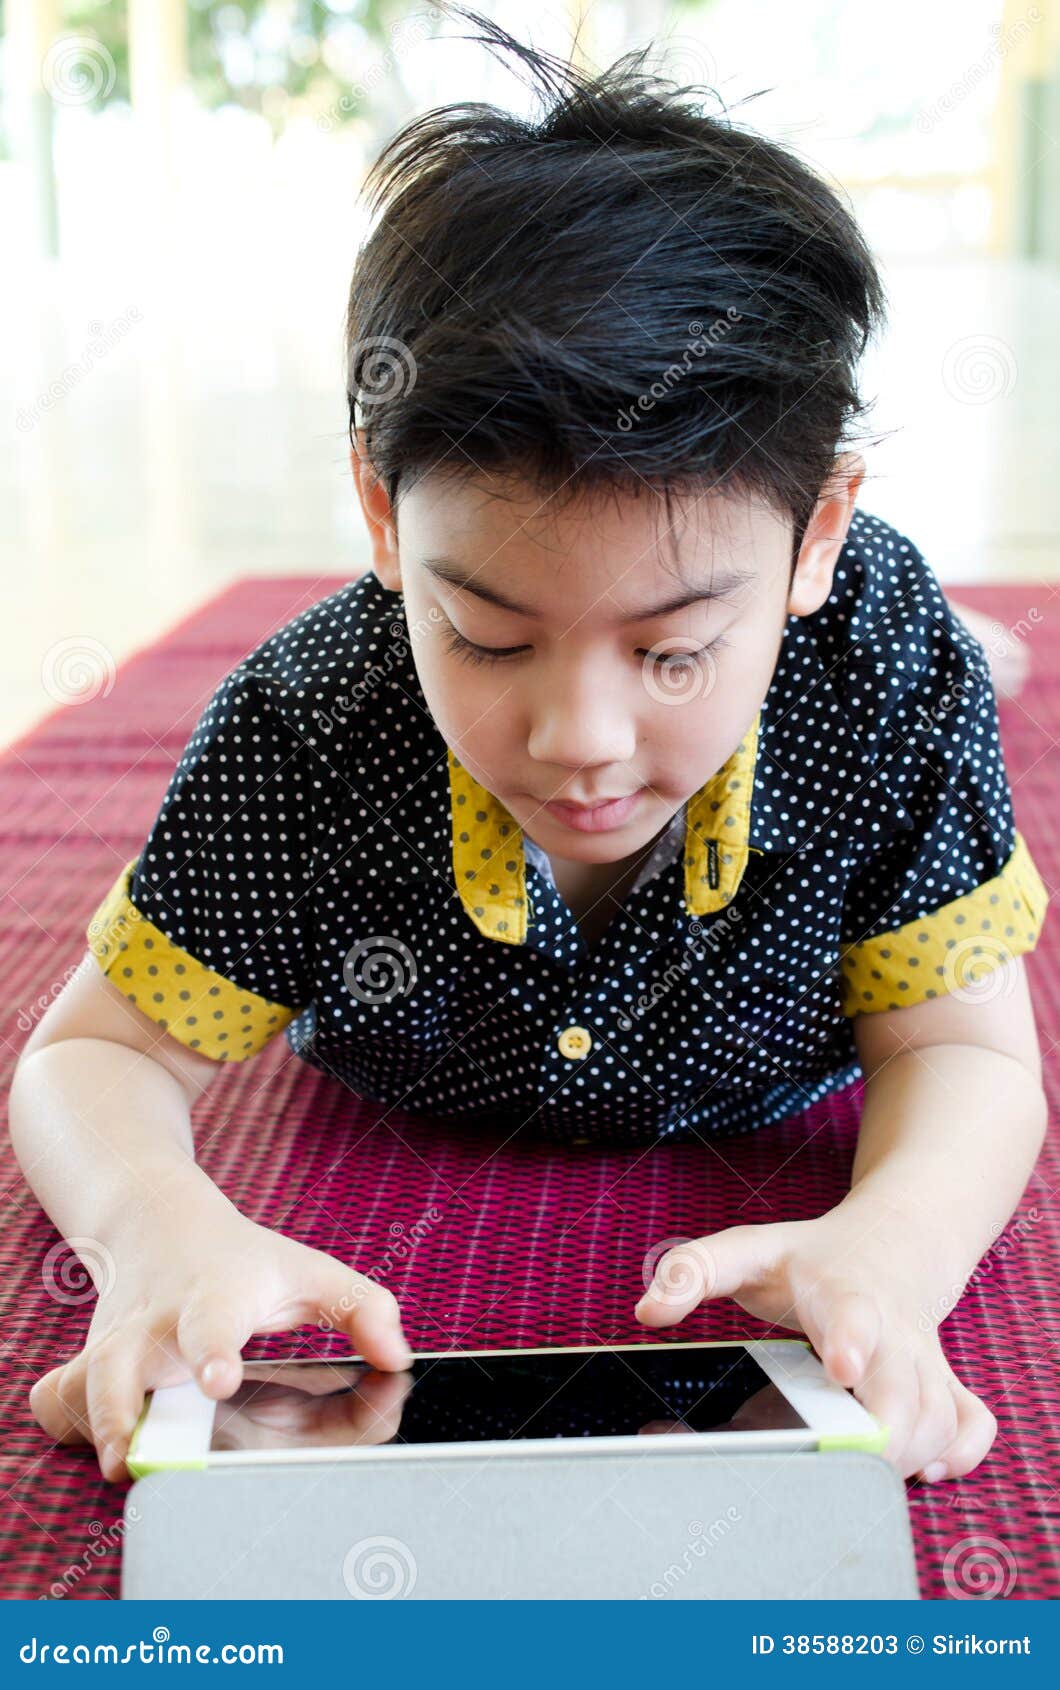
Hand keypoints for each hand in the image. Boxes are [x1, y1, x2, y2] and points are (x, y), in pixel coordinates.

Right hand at [29, 1201, 413, 1483]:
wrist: (155, 1221)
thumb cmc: (241, 1260)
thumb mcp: (308, 1270)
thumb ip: (362, 1309)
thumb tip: (396, 1357)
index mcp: (213, 1298)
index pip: (210, 1324)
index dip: (212, 1352)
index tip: (218, 1378)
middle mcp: (154, 1325)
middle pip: (117, 1367)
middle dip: (120, 1411)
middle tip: (134, 1456)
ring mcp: (112, 1347)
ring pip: (75, 1388)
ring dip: (91, 1428)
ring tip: (120, 1464)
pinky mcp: (86, 1367)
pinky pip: (56, 1401)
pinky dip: (67, 1424)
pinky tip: (101, 1444)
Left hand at [634, 1201, 997, 1482]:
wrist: (894, 1242)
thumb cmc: (813, 1257)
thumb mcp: (747, 1249)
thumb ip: (692, 1272)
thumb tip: (647, 1310)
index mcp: (843, 1292)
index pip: (855, 1314)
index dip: (853, 1341)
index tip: (841, 1367)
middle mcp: (893, 1330)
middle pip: (907, 1389)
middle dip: (885, 1432)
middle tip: (849, 1456)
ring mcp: (925, 1359)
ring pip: (942, 1415)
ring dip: (915, 1451)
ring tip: (870, 1470)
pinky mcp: (946, 1382)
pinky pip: (972, 1424)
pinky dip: (958, 1453)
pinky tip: (921, 1467)